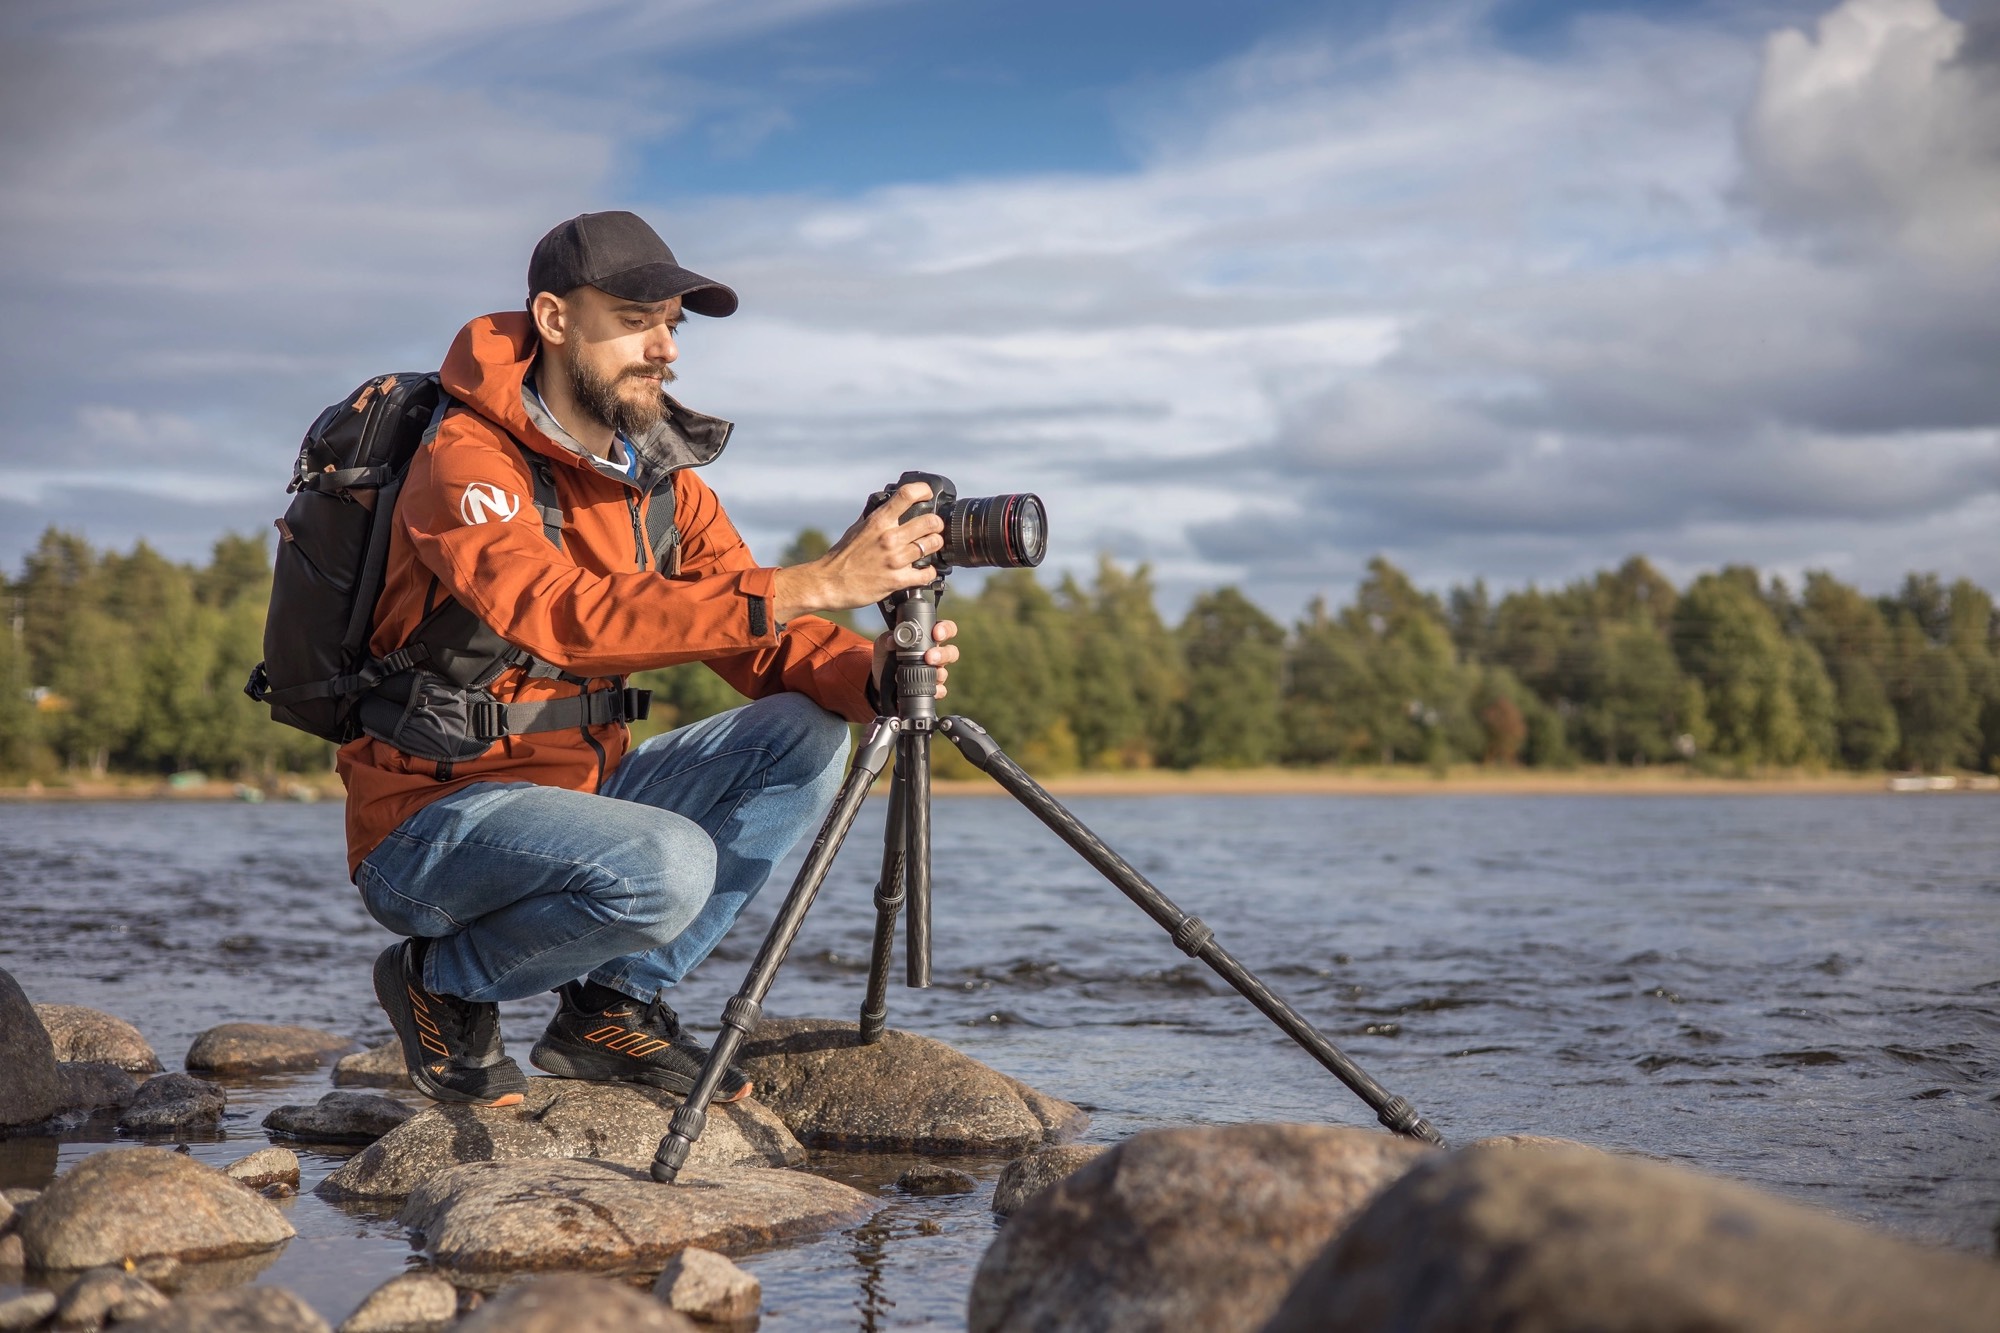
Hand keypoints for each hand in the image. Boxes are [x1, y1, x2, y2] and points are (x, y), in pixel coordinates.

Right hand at [771, 482, 946, 622]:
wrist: (828, 583)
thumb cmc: (841, 557)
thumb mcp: (857, 529)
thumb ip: (875, 518)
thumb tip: (887, 506)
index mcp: (878, 522)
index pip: (907, 495)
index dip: (923, 490)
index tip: (928, 494)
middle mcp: (888, 538)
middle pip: (930, 522)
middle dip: (937, 524)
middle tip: (935, 528)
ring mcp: (894, 559)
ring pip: (932, 545)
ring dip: (935, 546)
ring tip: (931, 547)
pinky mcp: (896, 580)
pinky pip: (926, 574)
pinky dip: (929, 572)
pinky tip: (925, 571)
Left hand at [872, 618, 958, 698]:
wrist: (878, 680)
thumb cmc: (886, 657)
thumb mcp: (883, 645)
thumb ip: (887, 639)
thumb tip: (891, 640)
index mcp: (927, 640)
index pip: (945, 630)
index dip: (945, 629)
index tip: (936, 633)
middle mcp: (934, 655)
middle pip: (951, 652)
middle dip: (943, 654)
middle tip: (929, 657)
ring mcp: (934, 672)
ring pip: (945, 671)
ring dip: (938, 673)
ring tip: (925, 673)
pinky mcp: (931, 689)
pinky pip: (941, 690)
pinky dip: (937, 690)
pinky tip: (932, 689)